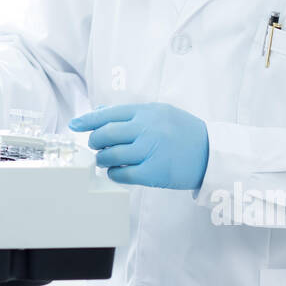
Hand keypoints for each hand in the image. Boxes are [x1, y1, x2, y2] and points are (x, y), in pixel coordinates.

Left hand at [69, 103, 208, 189]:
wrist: (211, 153)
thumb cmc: (183, 132)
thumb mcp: (160, 113)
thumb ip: (131, 113)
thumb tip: (100, 114)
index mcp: (147, 111)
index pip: (109, 114)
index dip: (88, 120)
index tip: (74, 125)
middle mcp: (147, 129)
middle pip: (106, 135)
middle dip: (95, 142)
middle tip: (96, 146)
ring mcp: (150, 151)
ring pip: (111, 155)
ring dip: (102, 159)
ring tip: (105, 160)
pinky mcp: (154, 172)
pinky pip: (122, 174)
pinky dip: (114, 173)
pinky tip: (117, 171)